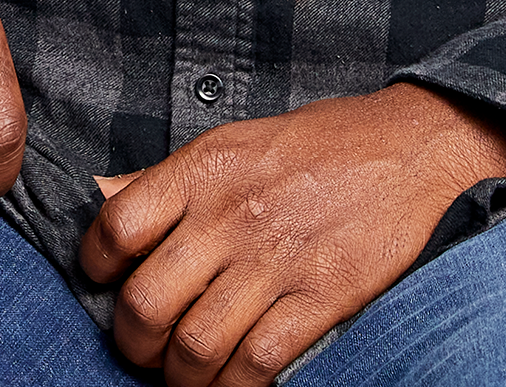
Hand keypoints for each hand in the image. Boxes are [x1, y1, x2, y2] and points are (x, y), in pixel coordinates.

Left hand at [74, 84, 505, 386]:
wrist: (409, 147)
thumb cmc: (315, 145)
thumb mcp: (230, 142)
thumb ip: (165, 179)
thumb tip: (100, 197)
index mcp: (202, 171)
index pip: (116, 225)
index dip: (96, 266)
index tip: (105, 284)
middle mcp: (231, 218)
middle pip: (147, 302)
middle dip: (133, 342)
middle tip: (142, 349)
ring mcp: (276, 261)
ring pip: (197, 345)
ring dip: (180, 375)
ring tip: (183, 374)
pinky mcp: (323, 297)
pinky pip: (259, 361)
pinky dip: (234, 385)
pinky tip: (230, 382)